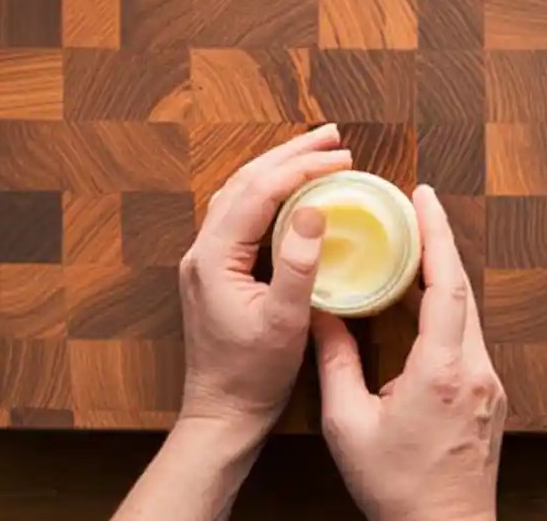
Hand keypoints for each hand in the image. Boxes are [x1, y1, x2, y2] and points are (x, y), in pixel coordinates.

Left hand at [179, 124, 351, 433]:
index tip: (343, 158)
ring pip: (240, 193)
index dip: (303, 168)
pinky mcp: (216, 270)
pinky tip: (294, 193)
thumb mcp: (286, 321)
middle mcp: (203, 250)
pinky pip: (241, 215)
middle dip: (290, 154)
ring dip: (278, 167)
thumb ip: (299, 264)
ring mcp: (206, 259)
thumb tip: (316, 210)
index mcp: (215, 257)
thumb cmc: (254, 374)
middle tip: (334, 135)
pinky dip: (270, 192)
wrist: (223, 412)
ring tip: (317, 153)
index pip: (260, 191)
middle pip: (245, 181)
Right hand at [313, 185, 505, 520]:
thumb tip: (322, 316)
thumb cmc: (396, 488)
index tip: (424, 197)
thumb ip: (335, 365)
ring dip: (445, 277)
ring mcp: (489, 383)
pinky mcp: (491, 396)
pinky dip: (450, 310)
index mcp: (440, 371)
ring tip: (418, 246)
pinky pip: (471, 338)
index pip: (446, 285)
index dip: (437, 235)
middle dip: (441, 243)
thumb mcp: (347, 426)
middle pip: (462, 290)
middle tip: (419, 206)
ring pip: (469, 314)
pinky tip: (428, 304)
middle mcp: (474, 369)